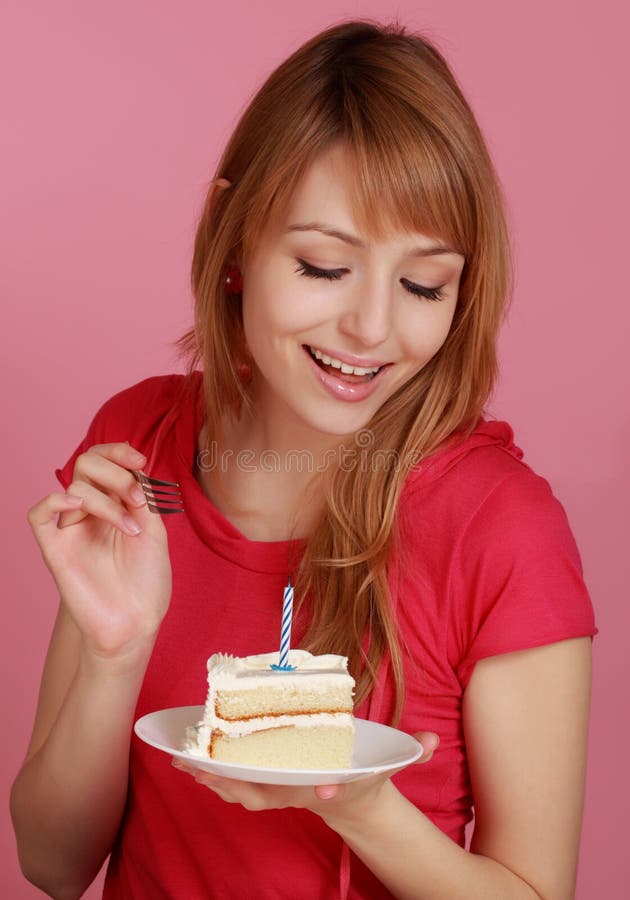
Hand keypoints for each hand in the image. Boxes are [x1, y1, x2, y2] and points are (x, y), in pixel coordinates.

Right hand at [27, 442, 171, 658]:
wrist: (137, 623)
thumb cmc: (148, 582)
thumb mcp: (155, 529)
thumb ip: (141, 495)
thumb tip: (131, 466)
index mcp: (115, 504)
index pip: (105, 460)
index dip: (119, 452)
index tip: (140, 461)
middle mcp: (91, 512)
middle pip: (86, 464)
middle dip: (115, 473)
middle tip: (137, 500)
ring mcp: (72, 529)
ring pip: (74, 486)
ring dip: (107, 500)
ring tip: (131, 528)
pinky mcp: (56, 549)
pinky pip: (39, 514)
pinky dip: (54, 500)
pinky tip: (77, 505)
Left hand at [171, 730, 438, 823]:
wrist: (352, 801)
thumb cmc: (365, 776)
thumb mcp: (390, 764)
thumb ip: (412, 752)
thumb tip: (432, 742)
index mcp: (331, 785)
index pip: (329, 790)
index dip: (327, 789)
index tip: (326, 788)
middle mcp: (301, 793)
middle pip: (271, 794)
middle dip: (240, 784)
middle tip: (209, 768)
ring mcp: (283, 794)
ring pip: (245, 794)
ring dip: (216, 780)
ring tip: (186, 762)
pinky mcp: (269, 789)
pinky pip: (237, 787)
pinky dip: (214, 778)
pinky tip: (192, 763)